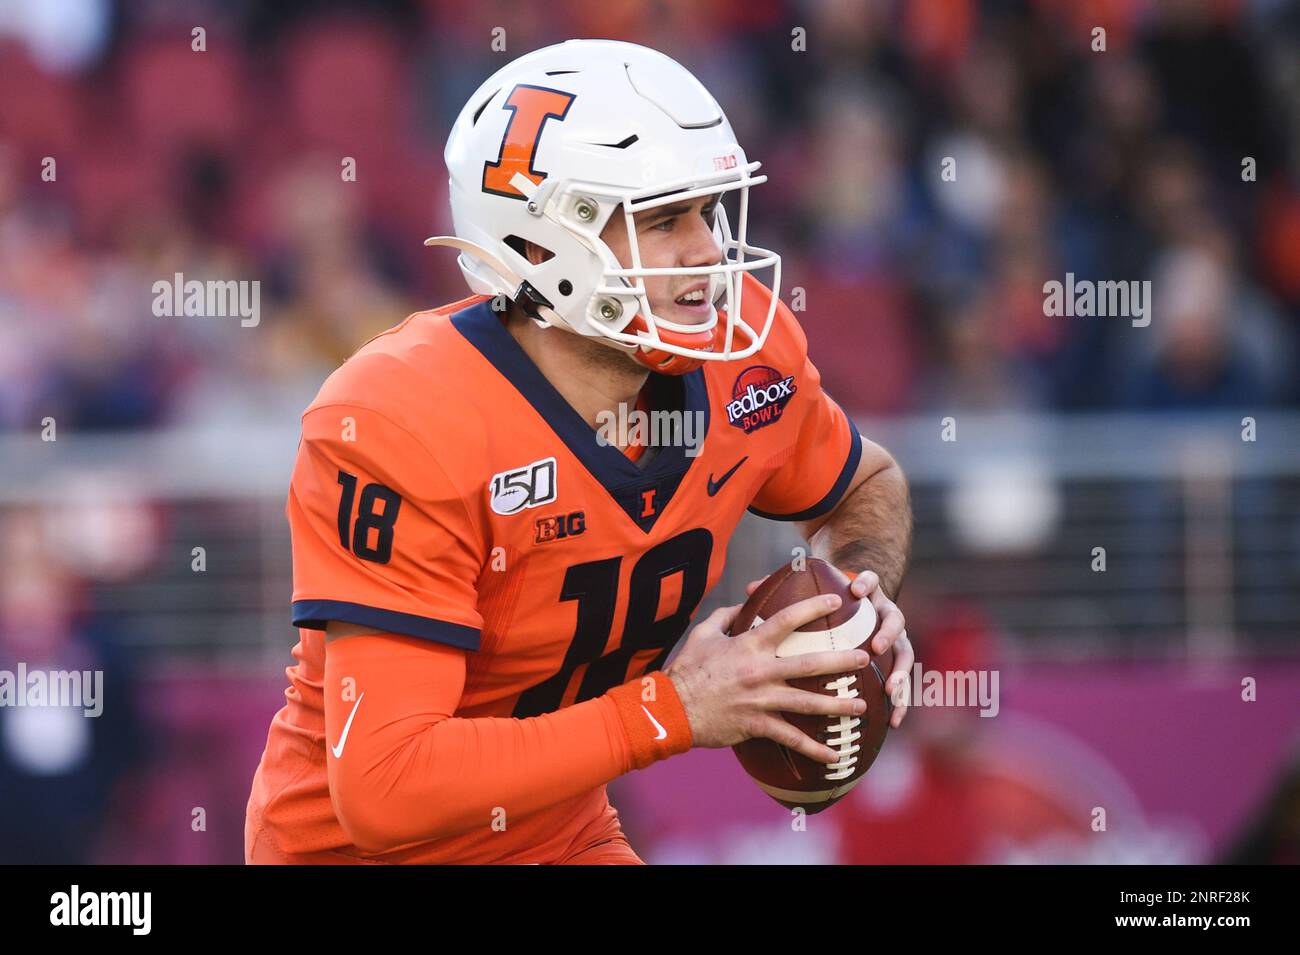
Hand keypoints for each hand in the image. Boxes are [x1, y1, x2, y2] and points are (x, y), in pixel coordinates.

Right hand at [664, 594, 871, 764]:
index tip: (835, 600)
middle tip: (865, 658)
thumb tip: (742, 602)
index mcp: (749, 644)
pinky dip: (814, 749)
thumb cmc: (686, 668)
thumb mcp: (703, 634)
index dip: (813, 607)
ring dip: (838, 705)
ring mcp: (761, 699)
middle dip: (841, 661)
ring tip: (861, 706)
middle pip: (810, 664)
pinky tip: (834, 755)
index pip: (787, 619)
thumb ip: (725, 616)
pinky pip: (791, 738)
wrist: (671, 708)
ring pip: (808, 703)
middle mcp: (760, 670)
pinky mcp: (757, 724)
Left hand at [743, 568, 913, 727]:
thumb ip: (784, 589)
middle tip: (875, 647)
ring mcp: (894, 640)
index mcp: (866, 595)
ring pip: (905, 654)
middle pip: (894, 619)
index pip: (870, 580)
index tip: (855, 591)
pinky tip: (893, 720)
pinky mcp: (896, 663)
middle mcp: (884, 615)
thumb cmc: (828, 605)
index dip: (866, 582)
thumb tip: (750, 587)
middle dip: (887, 633)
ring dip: (901, 672)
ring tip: (891, 690)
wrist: (859, 608)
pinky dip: (901, 701)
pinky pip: (903, 684)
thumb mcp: (810, 595)